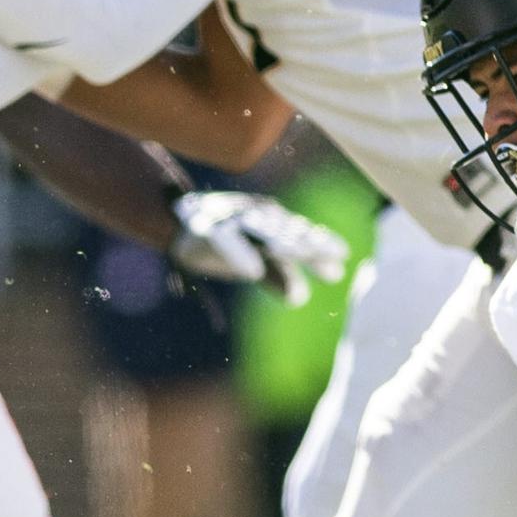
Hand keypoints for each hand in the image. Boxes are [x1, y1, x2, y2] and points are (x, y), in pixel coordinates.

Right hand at [168, 190, 350, 302]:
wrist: (173, 220)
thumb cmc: (217, 243)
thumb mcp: (249, 261)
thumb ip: (275, 275)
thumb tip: (301, 299)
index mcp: (266, 224)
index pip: (298, 234)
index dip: (320, 244)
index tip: (343, 257)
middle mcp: (252, 217)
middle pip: (286, 234)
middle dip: (309, 247)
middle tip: (333, 263)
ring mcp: (229, 220)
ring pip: (260, 234)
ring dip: (282, 247)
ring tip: (305, 260)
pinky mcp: (205, 230)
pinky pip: (224, 242)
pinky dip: (238, 255)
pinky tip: (251, 271)